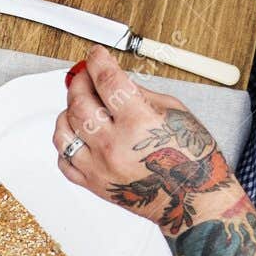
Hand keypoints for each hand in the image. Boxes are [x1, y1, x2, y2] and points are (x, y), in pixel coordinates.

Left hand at [54, 47, 246, 236]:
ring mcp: (99, 166)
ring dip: (68, 111)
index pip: (107, 81)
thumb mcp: (175, 113)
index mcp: (139, 123)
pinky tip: (79, 134)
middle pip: (79, 102)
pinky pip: (63, 159)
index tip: (95, 54)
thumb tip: (113, 78)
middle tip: (85, 76)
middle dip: (79, 81)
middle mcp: (114, 145)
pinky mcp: (92, 184)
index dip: (98, 61)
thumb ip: (140, 93)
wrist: (192, 201)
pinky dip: (67, 142)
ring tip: (82, 106)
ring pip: (64, 130)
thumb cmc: (191, 160)